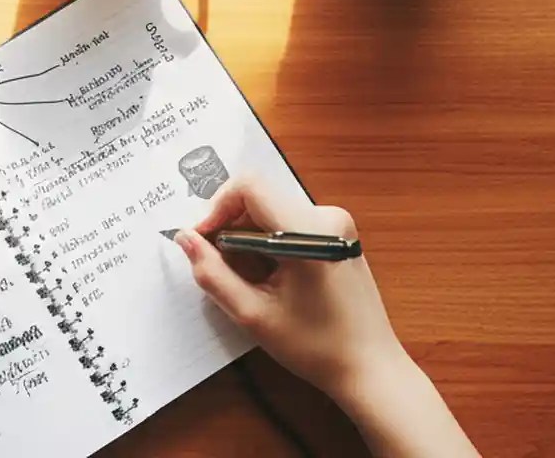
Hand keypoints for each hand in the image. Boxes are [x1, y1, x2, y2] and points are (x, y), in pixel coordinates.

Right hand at [175, 181, 478, 457]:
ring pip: (270, 211)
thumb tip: (184, 238)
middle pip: (258, 198)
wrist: (370, 367)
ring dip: (248, 238)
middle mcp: (326, 216)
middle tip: (220, 269)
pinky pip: (288, 223)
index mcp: (309, 231)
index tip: (203, 241)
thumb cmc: (316, 347)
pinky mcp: (338, 235)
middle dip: (230, 228)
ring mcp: (336, 223)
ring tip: (249, 280)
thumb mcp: (252, 314)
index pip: (249, 186)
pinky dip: (268, 243)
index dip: (216, 207)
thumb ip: (212, 273)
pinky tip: (271, 278)